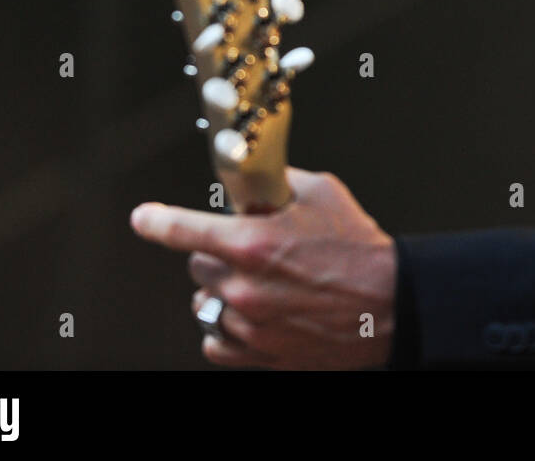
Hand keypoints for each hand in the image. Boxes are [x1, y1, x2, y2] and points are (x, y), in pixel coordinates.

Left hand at [130, 167, 396, 369]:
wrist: (391, 303)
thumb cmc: (360, 248)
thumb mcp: (322, 193)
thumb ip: (277, 184)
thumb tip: (254, 180)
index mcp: (252, 242)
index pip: (181, 229)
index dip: (155, 221)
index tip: (143, 218)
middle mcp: (244, 286)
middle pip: (197, 266)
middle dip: (219, 254)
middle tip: (251, 251)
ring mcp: (249, 325)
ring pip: (205, 303)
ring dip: (223, 292)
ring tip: (256, 285)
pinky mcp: (260, 355)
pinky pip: (215, 342)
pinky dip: (226, 329)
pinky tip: (249, 315)